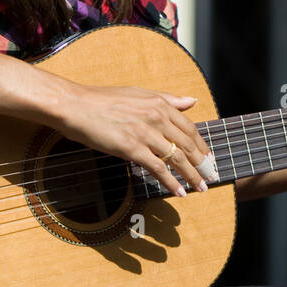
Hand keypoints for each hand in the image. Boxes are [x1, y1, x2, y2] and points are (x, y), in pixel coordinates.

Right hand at [54, 82, 216, 197]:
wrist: (76, 105)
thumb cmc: (103, 100)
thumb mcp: (138, 93)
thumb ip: (167, 99)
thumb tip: (192, 101)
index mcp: (159, 103)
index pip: (190, 128)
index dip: (202, 146)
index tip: (209, 158)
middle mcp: (156, 117)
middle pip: (188, 145)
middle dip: (202, 164)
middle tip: (211, 177)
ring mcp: (145, 133)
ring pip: (177, 158)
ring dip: (191, 176)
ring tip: (200, 188)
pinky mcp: (131, 148)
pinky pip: (158, 168)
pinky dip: (170, 182)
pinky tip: (178, 192)